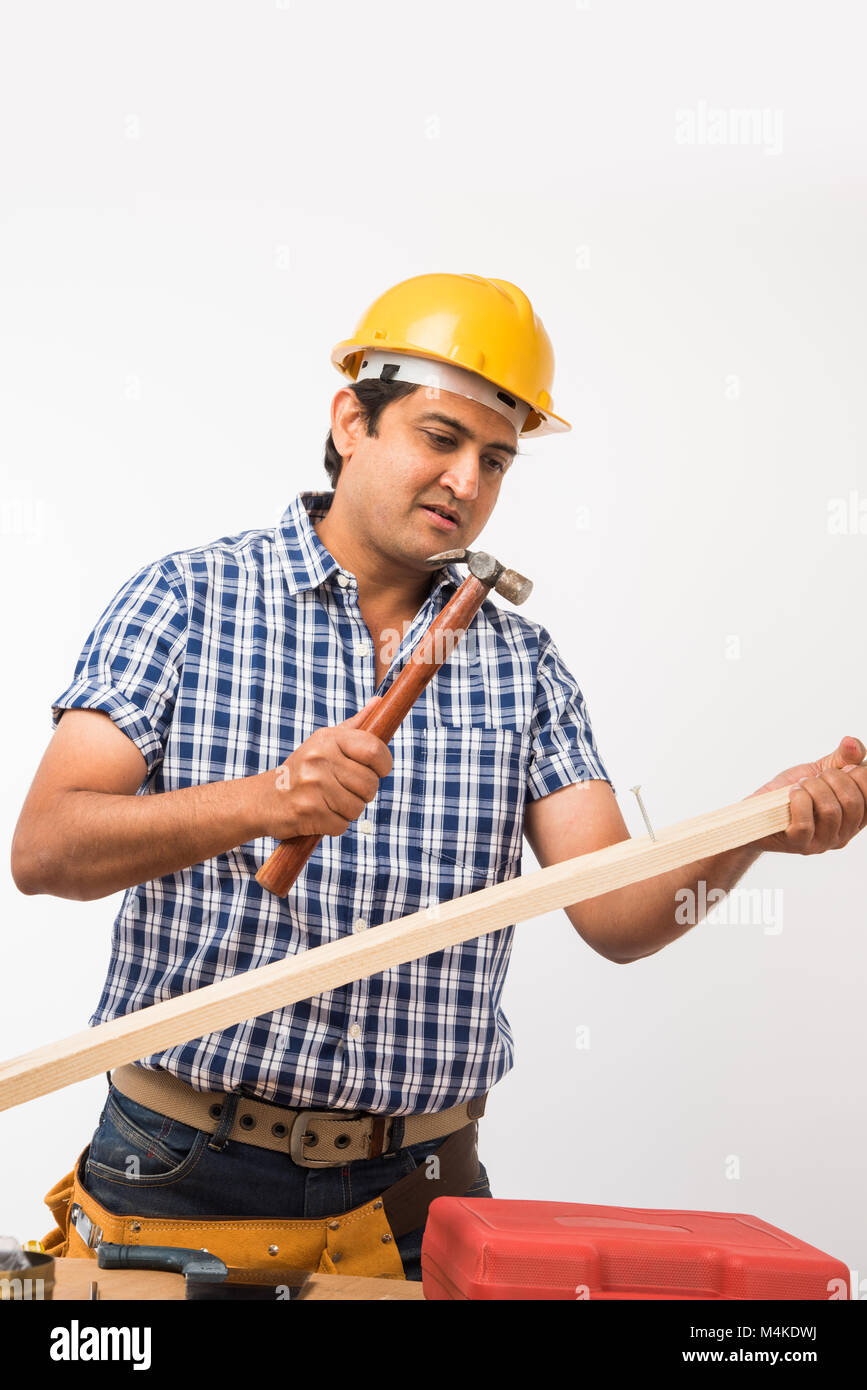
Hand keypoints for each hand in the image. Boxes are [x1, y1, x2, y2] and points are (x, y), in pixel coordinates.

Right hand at [259, 697, 392, 840]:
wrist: (263, 799)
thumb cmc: (302, 769)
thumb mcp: (324, 742)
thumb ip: (354, 726)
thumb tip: (379, 702)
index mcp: (328, 739)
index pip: (375, 750)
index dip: (383, 764)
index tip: (377, 770)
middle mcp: (319, 759)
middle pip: (370, 784)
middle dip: (363, 793)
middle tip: (344, 789)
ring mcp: (313, 785)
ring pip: (357, 807)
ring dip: (348, 810)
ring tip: (329, 801)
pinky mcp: (308, 812)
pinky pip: (341, 825)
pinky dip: (334, 824)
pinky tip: (319, 814)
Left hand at [751, 735, 866, 853]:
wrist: (756, 810)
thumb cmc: (791, 791)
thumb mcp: (819, 770)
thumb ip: (842, 757)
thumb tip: (852, 742)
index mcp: (855, 817)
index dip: (858, 774)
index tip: (840, 768)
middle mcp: (844, 834)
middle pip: (853, 802)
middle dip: (832, 778)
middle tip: (816, 777)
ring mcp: (822, 842)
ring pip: (830, 810)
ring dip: (812, 787)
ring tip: (800, 785)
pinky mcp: (799, 844)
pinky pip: (805, 823)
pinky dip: (798, 799)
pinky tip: (791, 793)